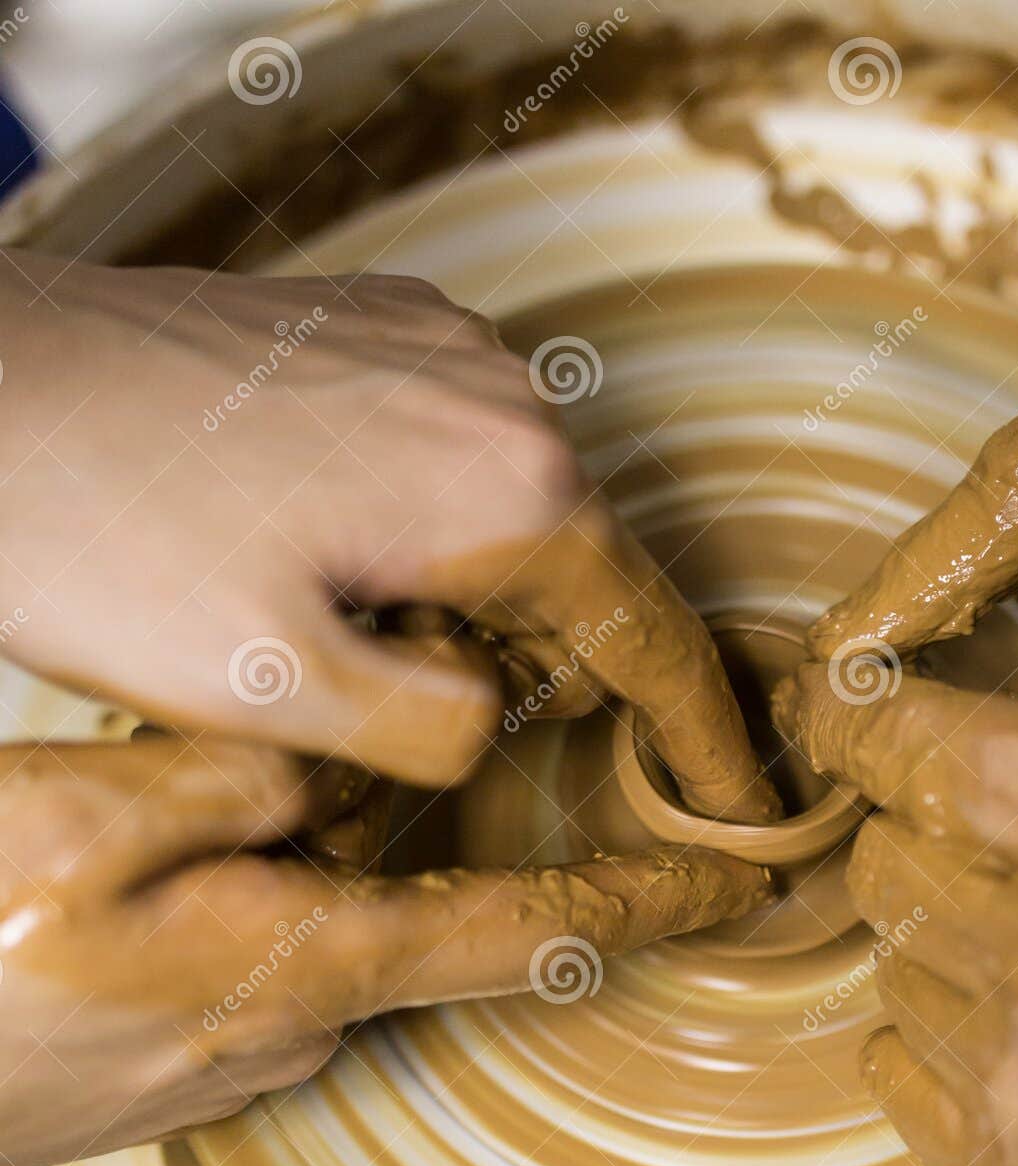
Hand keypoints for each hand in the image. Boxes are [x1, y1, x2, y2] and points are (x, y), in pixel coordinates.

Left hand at [0, 253, 776, 820]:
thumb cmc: (95, 525)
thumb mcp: (277, 692)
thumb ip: (436, 732)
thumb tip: (491, 718)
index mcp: (507, 486)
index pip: (654, 639)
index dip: (706, 738)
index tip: (742, 803)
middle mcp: (501, 394)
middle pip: (584, 577)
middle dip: (544, 673)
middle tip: (430, 730)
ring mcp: (439, 345)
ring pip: (514, 517)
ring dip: (470, 603)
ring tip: (338, 636)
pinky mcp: (378, 329)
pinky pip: (456, 455)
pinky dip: (430, 532)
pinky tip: (327, 560)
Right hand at [0, 735, 767, 1165]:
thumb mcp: (86, 820)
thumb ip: (241, 781)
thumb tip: (336, 768)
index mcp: (308, 961)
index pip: (534, 932)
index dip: (648, 903)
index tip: (741, 886)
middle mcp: (298, 1025)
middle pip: (417, 907)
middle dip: (415, 832)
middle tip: (355, 757)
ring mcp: (233, 1053)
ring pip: (324, 924)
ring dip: (308, 860)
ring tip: (201, 813)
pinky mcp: (176, 1060)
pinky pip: (257, 955)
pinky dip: (248, 896)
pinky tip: (158, 865)